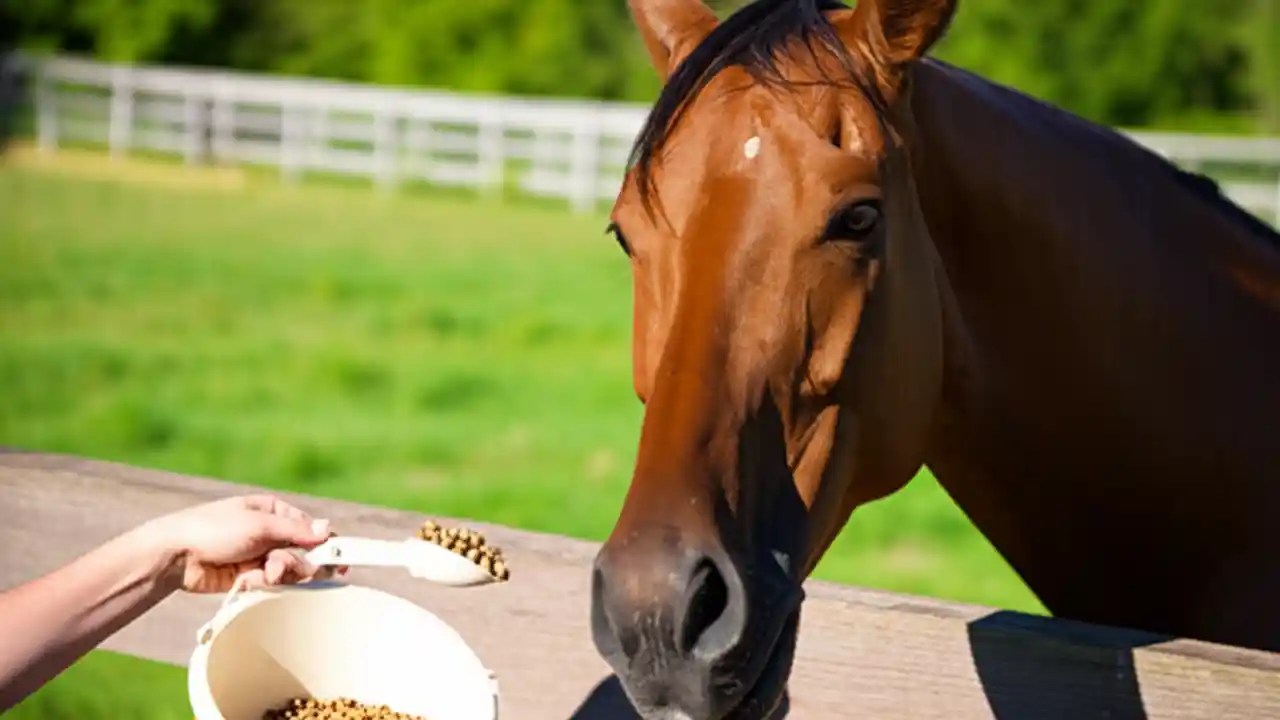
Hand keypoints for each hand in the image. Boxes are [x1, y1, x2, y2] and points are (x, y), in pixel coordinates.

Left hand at [144, 495, 337, 593]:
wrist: (175, 556)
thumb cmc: (213, 529)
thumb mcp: (259, 525)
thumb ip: (296, 530)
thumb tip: (327, 530)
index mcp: (272, 510)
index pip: (309, 527)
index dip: (325, 543)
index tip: (339, 559)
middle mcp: (268, 532)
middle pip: (301, 551)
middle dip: (299, 562)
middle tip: (304, 572)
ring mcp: (257, 555)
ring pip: (287, 569)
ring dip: (280, 572)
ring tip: (266, 573)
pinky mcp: (247, 576)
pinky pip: (269, 582)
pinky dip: (263, 583)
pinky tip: (249, 580)